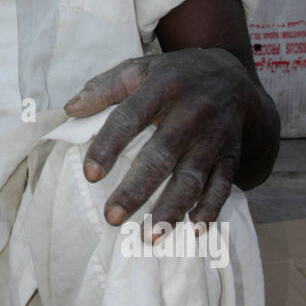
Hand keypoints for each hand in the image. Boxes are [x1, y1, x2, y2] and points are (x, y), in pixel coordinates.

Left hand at [64, 47, 268, 229]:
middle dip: (137, 189)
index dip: (109, 145)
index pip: (131, 118)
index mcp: (164, 87)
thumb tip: (71, 109)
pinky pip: (222, 185)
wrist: (234, 76)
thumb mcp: (140, 69)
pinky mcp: (230, 156)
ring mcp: (214, 137)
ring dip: (171, 209)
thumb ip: (105, 87)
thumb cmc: (174, 77)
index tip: (89, 173)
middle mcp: (192, 113)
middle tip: (112, 217)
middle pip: (162, 155)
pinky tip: (195, 229)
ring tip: (149, 236)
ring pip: (192, 177)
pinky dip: (210, 208)